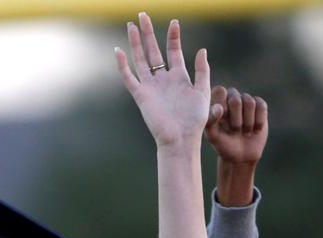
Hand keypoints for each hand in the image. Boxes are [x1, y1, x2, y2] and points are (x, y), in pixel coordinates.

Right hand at [116, 14, 210, 148]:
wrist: (180, 138)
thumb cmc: (194, 120)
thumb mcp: (203, 92)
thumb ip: (202, 71)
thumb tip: (202, 49)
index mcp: (179, 77)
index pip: (173, 51)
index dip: (173, 37)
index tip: (175, 22)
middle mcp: (162, 79)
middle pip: (153, 51)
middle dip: (148, 33)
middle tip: (143, 15)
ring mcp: (150, 86)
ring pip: (140, 59)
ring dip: (135, 42)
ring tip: (131, 25)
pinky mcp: (141, 96)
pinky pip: (129, 77)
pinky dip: (123, 65)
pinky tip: (119, 51)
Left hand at [206, 86, 267, 165]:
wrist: (241, 156)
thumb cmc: (223, 144)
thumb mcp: (213, 136)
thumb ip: (210, 121)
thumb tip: (219, 107)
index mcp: (216, 101)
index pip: (219, 91)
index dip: (222, 107)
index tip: (222, 122)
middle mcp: (231, 97)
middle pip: (235, 99)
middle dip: (236, 120)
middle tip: (234, 131)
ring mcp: (246, 101)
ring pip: (250, 102)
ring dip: (248, 123)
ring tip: (244, 132)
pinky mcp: (260, 106)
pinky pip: (261, 107)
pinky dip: (258, 122)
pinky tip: (255, 130)